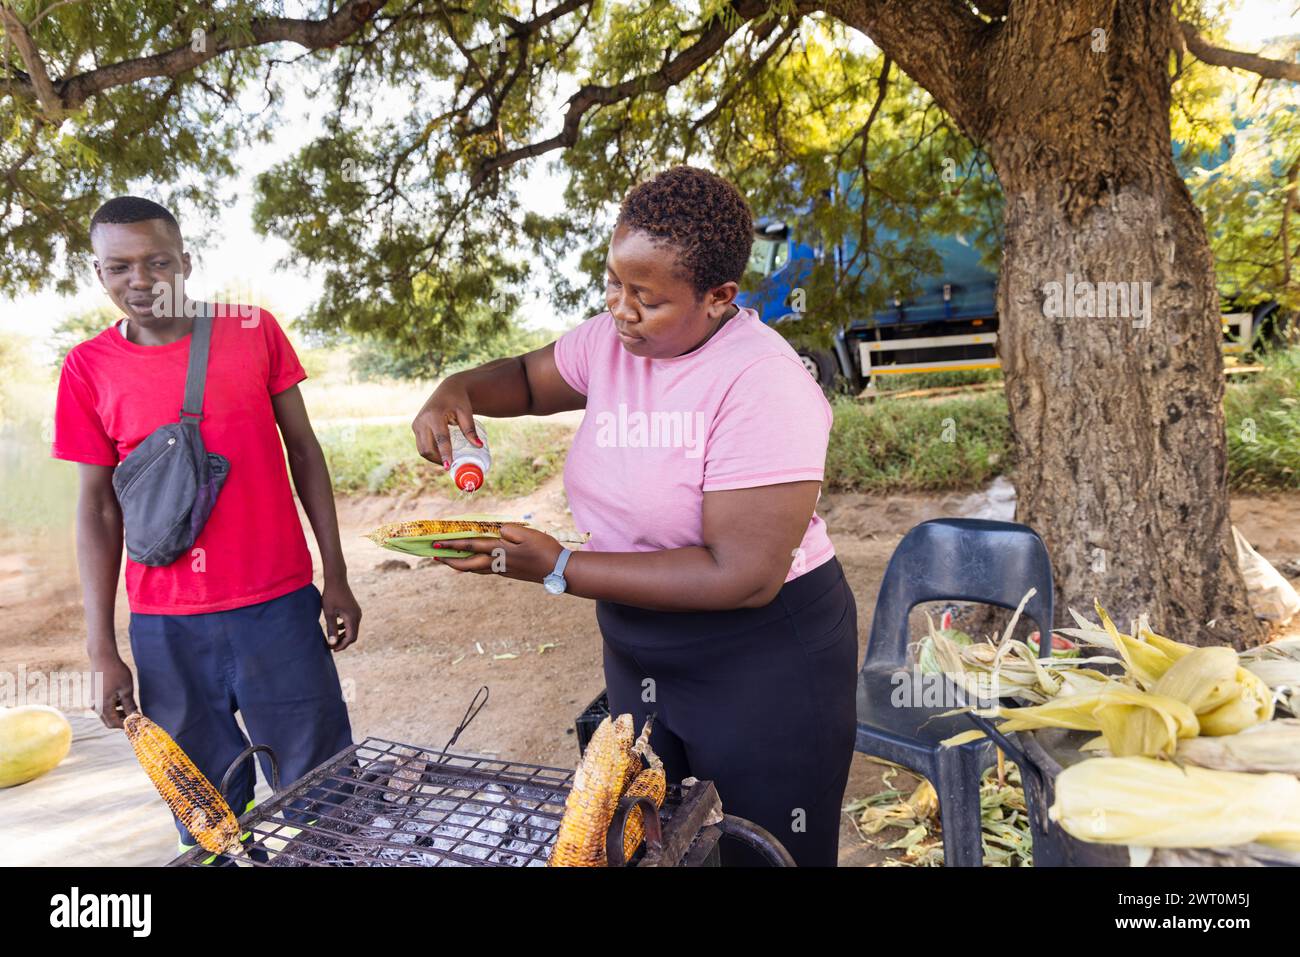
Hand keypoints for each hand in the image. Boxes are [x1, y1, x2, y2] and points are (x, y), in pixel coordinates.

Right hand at [91, 653, 136, 728]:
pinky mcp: (94, 695)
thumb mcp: (127, 690)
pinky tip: (123, 699)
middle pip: (109, 721)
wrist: (102, 657)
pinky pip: (103, 707)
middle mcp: (95, 706)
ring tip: (132, 706)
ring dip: (119, 714)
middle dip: (123, 720)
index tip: (138, 722)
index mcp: (103, 706)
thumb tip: (135, 717)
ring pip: (106, 714)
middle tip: (136, 716)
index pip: (114, 724)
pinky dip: (114, 707)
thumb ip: (130, 706)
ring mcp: (93, 701)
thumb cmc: (116, 672)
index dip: (127, 725)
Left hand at [321, 578, 361, 651]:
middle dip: (343, 642)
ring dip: (343, 636)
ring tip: (332, 640)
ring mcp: (357, 612)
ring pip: (352, 630)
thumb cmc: (331, 595)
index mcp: (352, 618)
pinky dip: (344, 629)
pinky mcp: (354, 610)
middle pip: (353, 635)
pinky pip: (351, 623)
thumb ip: (331, 628)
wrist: (337, 580)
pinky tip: (335, 628)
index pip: (350, 638)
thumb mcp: (329, 613)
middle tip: (331, 646)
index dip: (342, 645)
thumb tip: (332, 643)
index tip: (332, 649)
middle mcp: (358, 616)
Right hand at [411, 377, 483, 470]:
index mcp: (434, 415)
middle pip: (427, 448)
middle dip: (438, 459)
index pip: (440, 439)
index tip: (449, 466)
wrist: (448, 389)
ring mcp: (416, 424)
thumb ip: (470, 430)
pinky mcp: (415, 427)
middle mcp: (421, 420)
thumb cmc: (459, 400)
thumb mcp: (466, 412)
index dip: (445, 454)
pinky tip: (440, 454)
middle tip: (452, 465)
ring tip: (447, 459)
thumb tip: (479, 446)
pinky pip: (421, 445)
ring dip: (433, 457)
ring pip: (422, 449)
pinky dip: (430, 451)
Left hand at [434, 524, 563, 583]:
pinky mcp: (508, 573)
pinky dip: (473, 566)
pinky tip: (473, 564)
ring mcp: (503, 570)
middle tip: (434, 556)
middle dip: (449, 560)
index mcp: (501, 551)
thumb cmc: (545, 550)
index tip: (437, 543)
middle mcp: (498, 563)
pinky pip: (484, 570)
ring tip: (448, 561)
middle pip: (468, 564)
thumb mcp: (528, 535)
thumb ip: (509, 531)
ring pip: (475, 569)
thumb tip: (497, 531)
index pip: (472, 546)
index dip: (453, 544)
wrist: (559, 571)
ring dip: (459, 565)